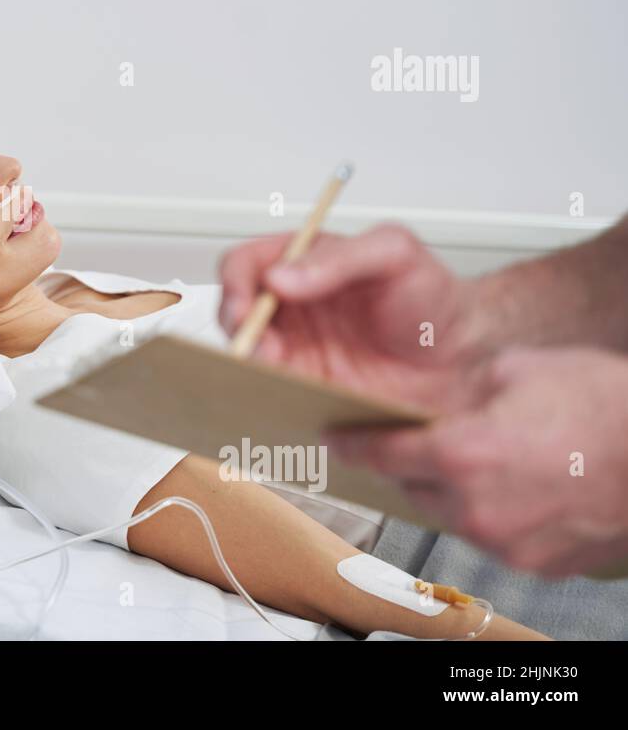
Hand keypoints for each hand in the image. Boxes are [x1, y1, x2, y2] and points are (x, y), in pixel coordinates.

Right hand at [218, 224, 485, 412]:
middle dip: (239, 329)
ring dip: (251, 365)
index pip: (246, 264)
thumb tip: (280, 277)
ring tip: (279, 374)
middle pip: (235, 311)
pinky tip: (287, 396)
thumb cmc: (435, 301)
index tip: (246, 305)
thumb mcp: (396, 254)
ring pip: (245, 354)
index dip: (236, 283)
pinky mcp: (304, 388)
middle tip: (264, 348)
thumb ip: (339, 258)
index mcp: (304, 264)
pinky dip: (266, 395)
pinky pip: (267, 391)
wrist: (464, 363)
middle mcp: (291, 306)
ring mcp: (295, 349)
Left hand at [322, 347, 627, 577]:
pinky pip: (492, 534)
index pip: (380, 453)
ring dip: (455, 487)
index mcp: (463, 454)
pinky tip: (521, 484)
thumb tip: (440, 396)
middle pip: (413, 484)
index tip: (334, 439)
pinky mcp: (536, 563)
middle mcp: (476, 506)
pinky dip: (494, 512)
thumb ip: (464, 388)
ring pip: (451, 511)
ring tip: (491, 456)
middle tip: (424, 438)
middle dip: (412, 461)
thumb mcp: (521, 370)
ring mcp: (506, 542)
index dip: (353, 443)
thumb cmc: (609, 408)